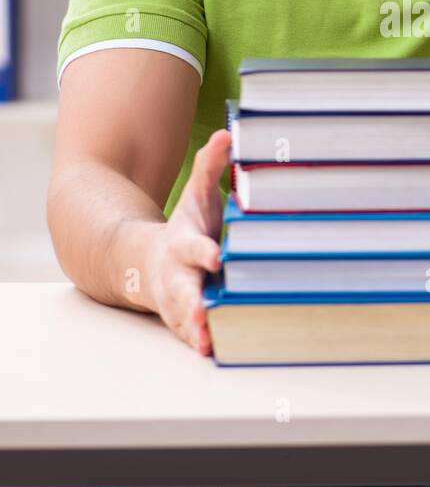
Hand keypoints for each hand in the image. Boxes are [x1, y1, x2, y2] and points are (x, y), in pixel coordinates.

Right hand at [139, 128, 230, 354]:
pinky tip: (212, 353)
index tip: (217, 257)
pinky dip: (198, 343)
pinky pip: (189, 334)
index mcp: (183, 244)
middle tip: (204, 313)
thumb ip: (210, 167)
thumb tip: (226, 134)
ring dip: (195, 330)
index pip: (194, 247)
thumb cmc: (184, 228)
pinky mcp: (182, 320)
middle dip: (193, 302)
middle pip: (183, 290)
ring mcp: (176, 301)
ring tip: (207, 341)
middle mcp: (176, 275)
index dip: (205, 251)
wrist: (146, 262)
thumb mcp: (195, 196)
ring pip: (183, 318)